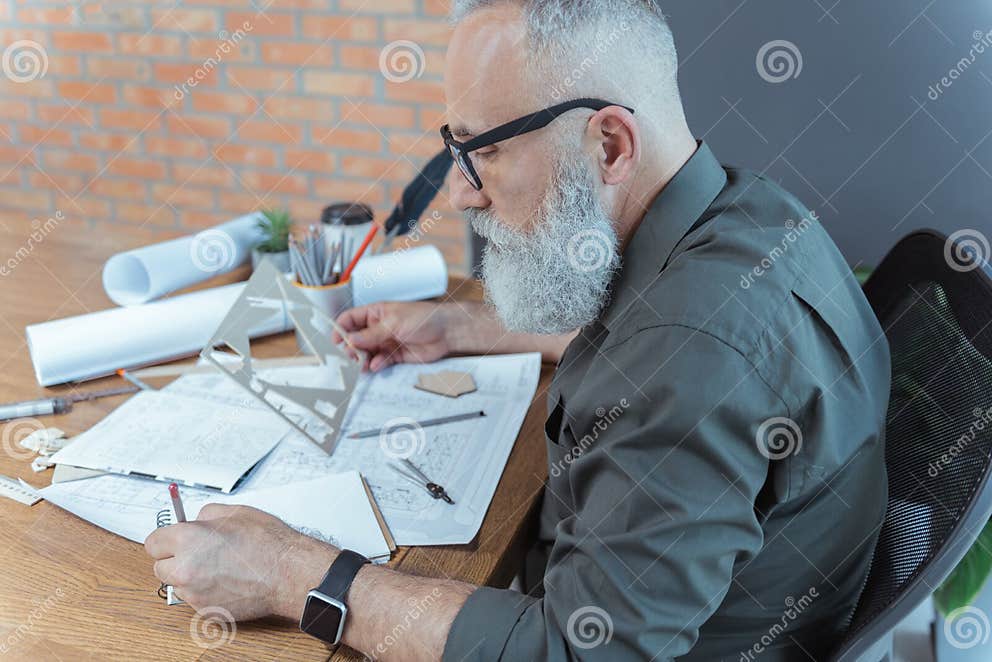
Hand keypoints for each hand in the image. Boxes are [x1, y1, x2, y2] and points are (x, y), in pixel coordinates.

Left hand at [145, 504, 335, 621]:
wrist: (288, 573)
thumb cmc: (268, 544)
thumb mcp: (235, 512)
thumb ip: (206, 515)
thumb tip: (195, 522)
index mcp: (188, 540)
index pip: (153, 543)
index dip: (166, 539)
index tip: (173, 540)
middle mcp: (185, 569)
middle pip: (160, 567)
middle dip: (175, 559)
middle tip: (197, 553)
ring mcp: (195, 594)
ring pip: (178, 586)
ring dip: (190, 578)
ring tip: (219, 567)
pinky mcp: (207, 611)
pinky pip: (196, 600)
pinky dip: (207, 592)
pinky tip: (228, 581)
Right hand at [334, 301, 453, 371]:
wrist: (447, 332)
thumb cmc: (425, 317)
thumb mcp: (394, 322)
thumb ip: (372, 334)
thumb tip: (350, 340)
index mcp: (376, 313)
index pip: (350, 319)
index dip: (340, 329)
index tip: (335, 341)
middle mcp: (378, 328)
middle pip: (355, 339)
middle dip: (350, 348)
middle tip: (349, 356)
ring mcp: (386, 341)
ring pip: (366, 353)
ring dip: (362, 359)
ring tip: (361, 364)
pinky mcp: (395, 355)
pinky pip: (379, 361)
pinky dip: (375, 364)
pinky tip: (376, 365)